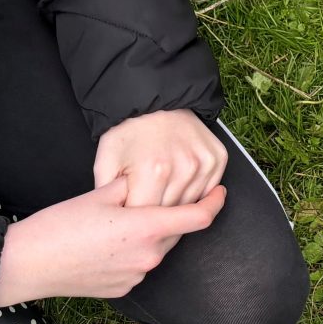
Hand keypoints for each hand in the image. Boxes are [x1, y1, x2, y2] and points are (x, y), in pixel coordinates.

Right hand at [0, 180, 225, 306]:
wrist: (27, 264)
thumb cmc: (58, 225)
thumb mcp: (98, 195)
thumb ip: (130, 186)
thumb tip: (142, 180)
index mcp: (147, 228)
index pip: (199, 218)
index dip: (215, 203)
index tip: (221, 193)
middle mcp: (150, 256)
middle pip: (176, 232)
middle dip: (173, 216)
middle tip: (154, 199)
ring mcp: (138, 275)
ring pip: (157, 249)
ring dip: (151, 235)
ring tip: (119, 223)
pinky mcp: (125, 289)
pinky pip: (140, 265)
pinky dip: (135, 252)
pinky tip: (108, 245)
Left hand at [93, 110, 226, 208]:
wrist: (155, 100)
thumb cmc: (128, 132)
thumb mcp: (105, 161)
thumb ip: (108, 196)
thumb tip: (115, 223)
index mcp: (153, 171)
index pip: (148, 218)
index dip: (136, 220)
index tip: (129, 216)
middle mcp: (183, 168)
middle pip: (171, 214)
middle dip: (156, 215)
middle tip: (145, 202)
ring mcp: (203, 164)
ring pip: (191, 205)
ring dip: (176, 204)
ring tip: (161, 191)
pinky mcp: (217, 158)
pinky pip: (208, 191)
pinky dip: (194, 192)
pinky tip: (180, 182)